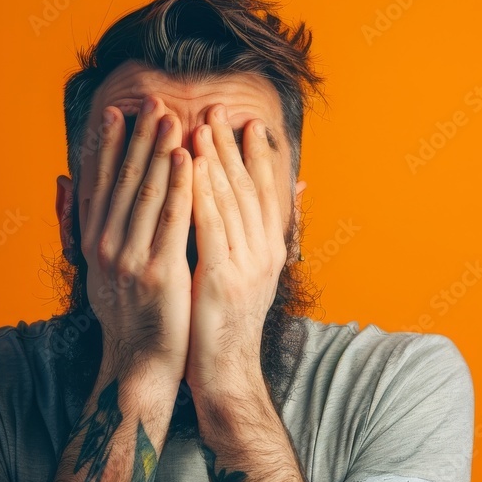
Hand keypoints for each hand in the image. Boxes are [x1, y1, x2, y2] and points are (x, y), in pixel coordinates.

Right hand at [79, 95, 194, 382]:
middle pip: (122, 181)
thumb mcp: (95, 269)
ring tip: (171, 118)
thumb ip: (81, 224)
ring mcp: (130, 259)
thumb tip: (63, 181)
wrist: (140, 363)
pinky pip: (170, 220)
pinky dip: (179, 186)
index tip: (114, 114)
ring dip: (159, 152)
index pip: (99, 185)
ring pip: (145, 193)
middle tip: (152, 102)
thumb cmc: (127, 315)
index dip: (107, 148)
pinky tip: (189, 159)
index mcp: (92, 243)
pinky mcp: (159, 272)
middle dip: (138, 139)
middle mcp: (105, 246)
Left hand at [186, 104, 286, 394]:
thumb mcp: (251, 275)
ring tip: (201, 125)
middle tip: (218, 108)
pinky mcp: (220, 279)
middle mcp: (263, 253)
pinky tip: (189, 170)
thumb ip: (262, 234)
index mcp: (271, 250)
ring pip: (229, 201)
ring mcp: (244, 265)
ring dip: (215, 160)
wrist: (225, 372)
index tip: (246, 122)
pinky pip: (209, 227)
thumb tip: (292, 196)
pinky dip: (201, 193)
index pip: (265, 193)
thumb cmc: (228, 321)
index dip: (256, 156)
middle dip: (232, 146)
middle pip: (247, 189)